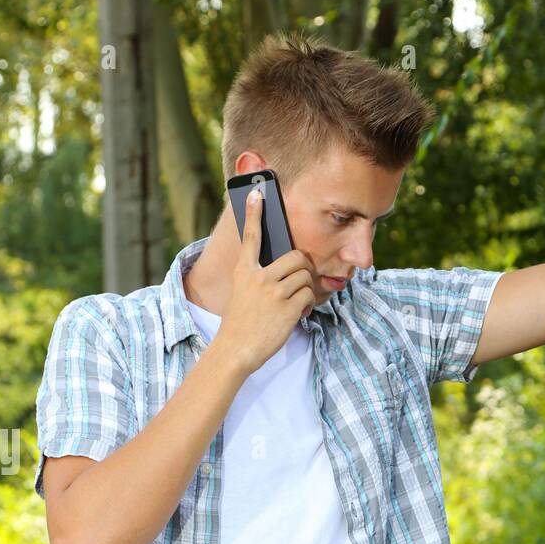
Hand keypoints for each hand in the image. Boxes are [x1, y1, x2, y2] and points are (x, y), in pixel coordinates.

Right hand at [213, 189, 315, 380]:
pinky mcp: (287, 308)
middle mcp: (258, 277)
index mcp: (244, 271)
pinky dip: (307, 306)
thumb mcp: (242, 293)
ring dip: (306, 289)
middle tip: (301, 280)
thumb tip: (286, 270)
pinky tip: (296, 315)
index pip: (251, 236)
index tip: (258, 193)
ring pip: (305, 277)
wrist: (235, 350)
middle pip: (297, 257)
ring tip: (295, 303)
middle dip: (304, 268)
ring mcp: (273, 292)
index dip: (254, 213)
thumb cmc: (240, 323)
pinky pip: (308, 296)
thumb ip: (258, 278)